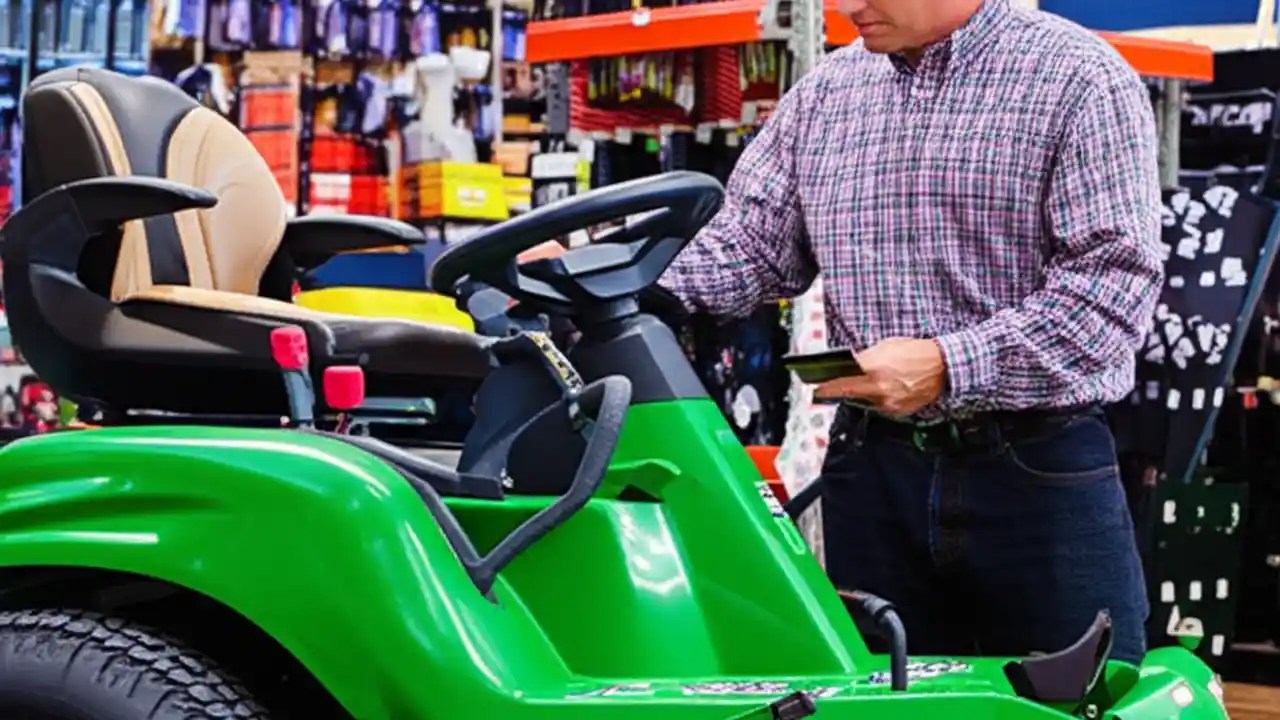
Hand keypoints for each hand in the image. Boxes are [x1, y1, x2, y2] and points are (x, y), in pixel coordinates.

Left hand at [814, 338, 946, 416]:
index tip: (815, 389)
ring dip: (857, 395)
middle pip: (849, 395)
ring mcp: (890, 403)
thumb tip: (847, 367)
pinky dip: (875, 400)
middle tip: (825, 390)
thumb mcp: (884, 347)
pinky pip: (879, 408)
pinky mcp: (898, 412)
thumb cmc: (914, 352)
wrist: (943, 367)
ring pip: (863, 402)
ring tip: (857, 385)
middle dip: (837, 391)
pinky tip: (877, 391)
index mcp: (874, 369)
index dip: (825, 387)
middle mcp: (880, 390)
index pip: (841, 382)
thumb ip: (864, 359)